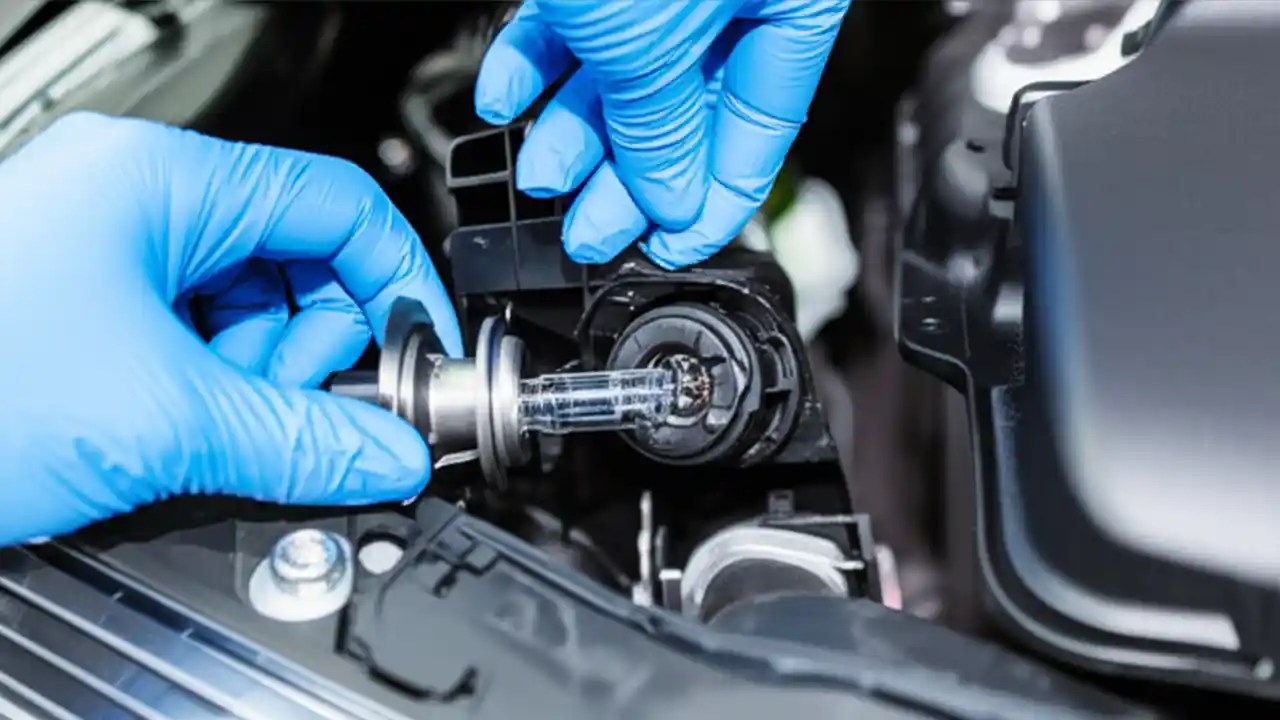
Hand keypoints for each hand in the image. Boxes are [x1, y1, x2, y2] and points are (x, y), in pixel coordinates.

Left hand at [0, 113, 460, 545]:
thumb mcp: (161, 419)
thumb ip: (302, 438)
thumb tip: (387, 451)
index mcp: (158, 181)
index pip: (338, 204)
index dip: (395, 282)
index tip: (420, 352)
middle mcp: (131, 200)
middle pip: (294, 258)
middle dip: (319, 347)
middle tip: (324, 415)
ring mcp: (103, 251)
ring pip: (244, 304)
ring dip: (264, 375)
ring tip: (231, 428)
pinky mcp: (84, 306)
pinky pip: (193, 335)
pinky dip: (217, 386)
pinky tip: (198, 428)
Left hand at [475, 0, 847, 268]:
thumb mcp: (651, 42)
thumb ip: (661, 127)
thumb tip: (667, 200)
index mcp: (795, 3)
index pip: (762, 135)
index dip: (712, 207)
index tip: (670, 252)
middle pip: (689, 108)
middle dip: (627, 177)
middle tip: (591, 231)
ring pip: (629, 67)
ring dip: (576, 129)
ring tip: (541, 173)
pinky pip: (577, 17)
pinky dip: (538, 61)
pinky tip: (508, 95)